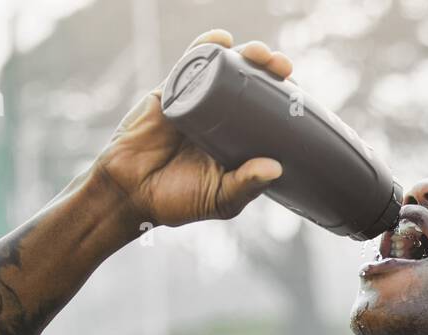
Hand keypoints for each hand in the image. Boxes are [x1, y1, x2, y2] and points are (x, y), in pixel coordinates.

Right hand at [91, 29, 293, 229]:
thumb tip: (276, 168)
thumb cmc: (177, 201)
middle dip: (269, 71)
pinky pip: (190, 63)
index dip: (283, 100)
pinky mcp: (171, 91)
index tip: (298, 95)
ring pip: (224, 69)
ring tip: (259, 54)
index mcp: (236, 141)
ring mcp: (196, 101)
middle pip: (250, 84)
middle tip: (282, 69)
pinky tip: (222, 39)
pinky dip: (206, 47)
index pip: (266, 113)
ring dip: (245, 55)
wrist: (130, 193)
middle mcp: (219, 117)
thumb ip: (246, 185)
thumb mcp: (220, 199)